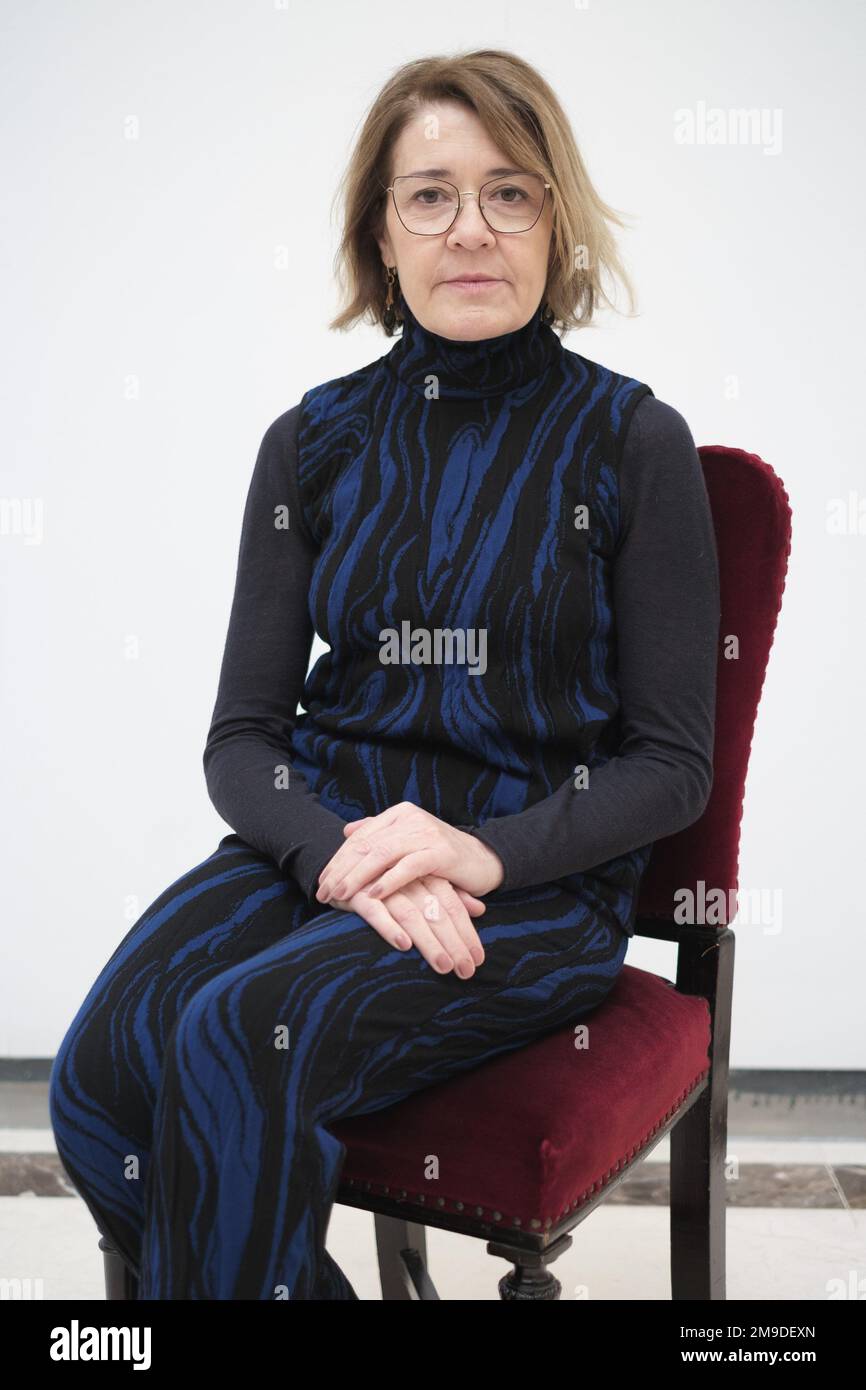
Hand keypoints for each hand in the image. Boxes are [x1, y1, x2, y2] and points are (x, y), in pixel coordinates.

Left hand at [315, 802, 504, 906]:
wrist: (484, 859)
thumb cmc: (441, 856)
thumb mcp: (408, 841)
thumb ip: (379, 833)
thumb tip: (347, 830)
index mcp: (399, 814)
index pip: (360, 837)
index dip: (338, 860)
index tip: (321, 882)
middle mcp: (410, 818)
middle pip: (367, 845)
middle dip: (341, 870)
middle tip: (323, 892)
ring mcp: (426, 833)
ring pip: (382, 854)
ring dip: (358, 877)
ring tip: (341, 894)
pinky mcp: (440, 852)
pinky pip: (408, 867)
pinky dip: (389, 881)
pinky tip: (373, 895)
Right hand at [327, 873, 487, 977]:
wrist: (342, 864)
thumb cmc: (388, 880)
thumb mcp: (421, 883)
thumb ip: (450, 894)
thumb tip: (481, 909)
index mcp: (424, 874)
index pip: (451, 905)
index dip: (466, 932)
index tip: (478, 959)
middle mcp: (407, 879)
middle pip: (436, 912)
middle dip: (454, 943)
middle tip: (466, 970)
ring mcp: (382, 885)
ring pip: (411, 914)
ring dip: (429, 942)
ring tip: (444, 966)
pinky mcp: (357, 893)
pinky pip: (375, 911)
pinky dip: (389, 927)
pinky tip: (403, 944)